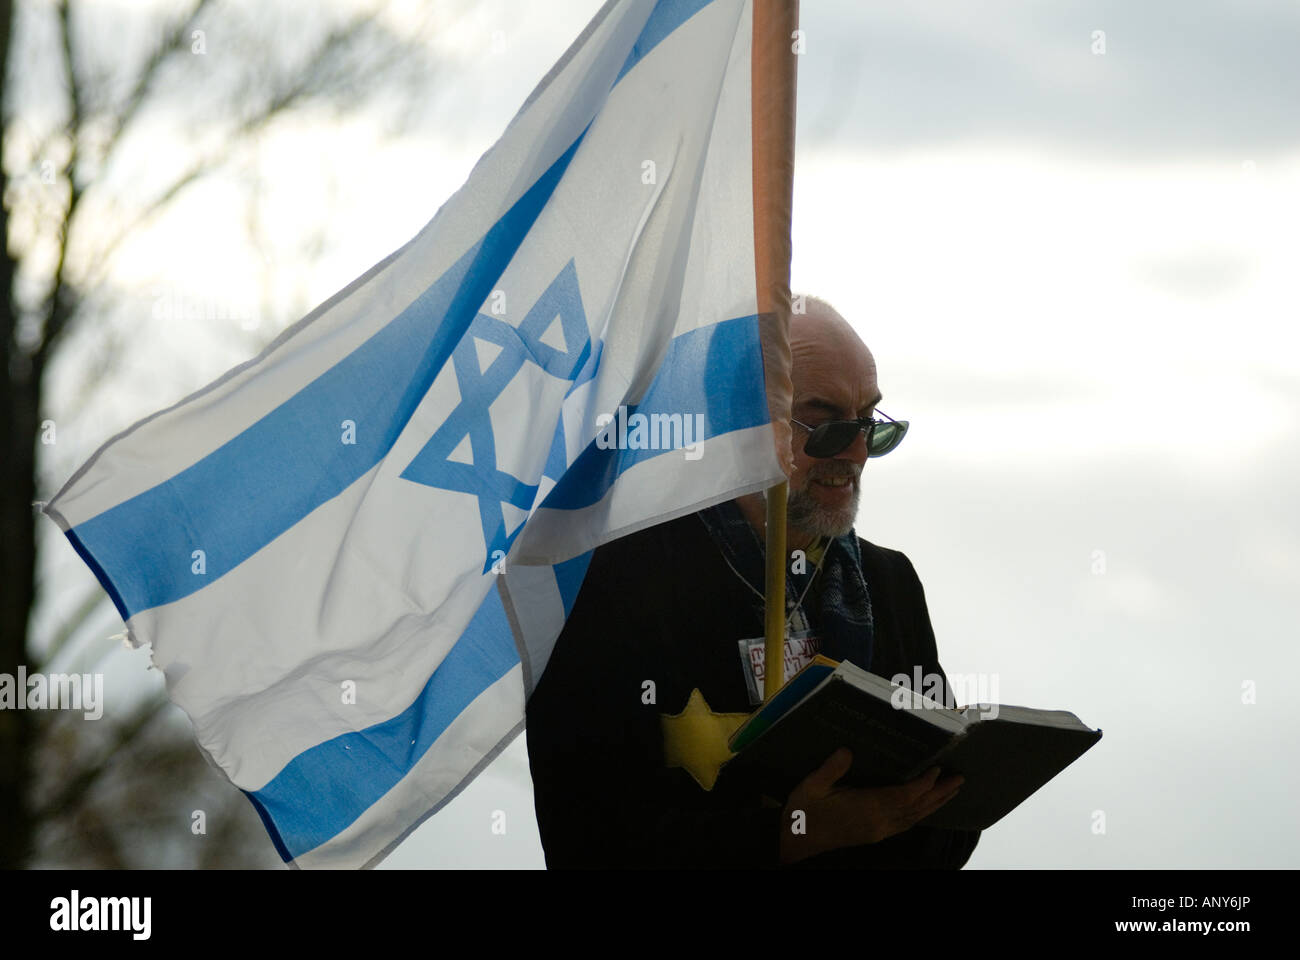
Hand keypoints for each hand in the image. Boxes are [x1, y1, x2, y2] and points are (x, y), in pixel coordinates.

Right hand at [778, 747, 962, 864]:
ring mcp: (879, 831)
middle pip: (917, 807)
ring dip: (935, 803)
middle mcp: (878, 823)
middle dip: (940, 793)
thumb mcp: (811, 786)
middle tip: (960, 779)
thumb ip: (831, 769)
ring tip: (953, 791)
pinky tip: (927, 807)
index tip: (938, 769)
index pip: (903, 796)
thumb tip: (847, 750)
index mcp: (866, 809)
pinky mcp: (875, 834)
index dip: (923, 783)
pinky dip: (921, 813)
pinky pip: (906, 823)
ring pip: (915, 817)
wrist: (795, 841)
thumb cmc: (804, 812)